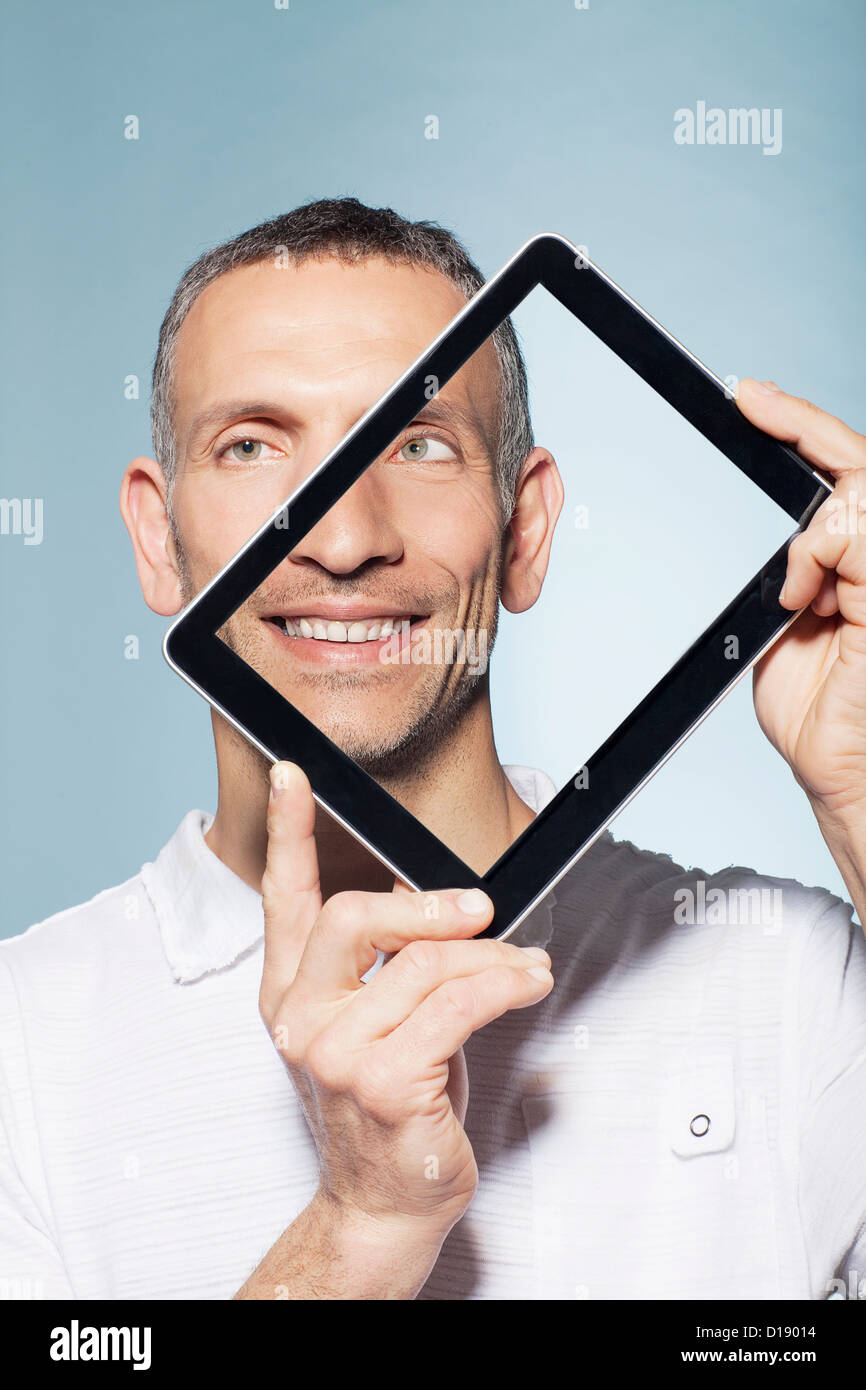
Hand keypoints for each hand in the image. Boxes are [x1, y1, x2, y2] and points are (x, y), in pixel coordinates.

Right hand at [258, 760, 553, 1240]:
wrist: (386, 1203)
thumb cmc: (390, 1109)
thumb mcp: (373, 1024)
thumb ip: (383, 961)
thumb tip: (427, 896)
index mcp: (288, 996)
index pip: (283, 899)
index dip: (288, 832)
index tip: (293, 775)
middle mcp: (301, 1020)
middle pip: (353, 918)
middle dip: (426, 905)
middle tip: (478, 908)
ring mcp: (337, 1053)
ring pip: (425, 962)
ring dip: (492, 958)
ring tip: (524, 968)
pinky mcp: (386, 1080)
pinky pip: (460, 1003)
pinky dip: (507, 984)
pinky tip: (527, 985)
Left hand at [736, 378, 865, 819]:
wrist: (844, 772)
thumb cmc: (819, 715)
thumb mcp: (780, 627)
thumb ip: (784, 573)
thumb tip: (767, 533)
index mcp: (861, 563)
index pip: (844, 474)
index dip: (804, 426)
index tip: (752, 398)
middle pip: (860, 463)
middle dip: (803, 421)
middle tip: (750, 398)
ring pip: (861, 490)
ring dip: (814, 525)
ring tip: (795, 587)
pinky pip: (856, 532)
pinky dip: (817, 553)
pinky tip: (803, 597)